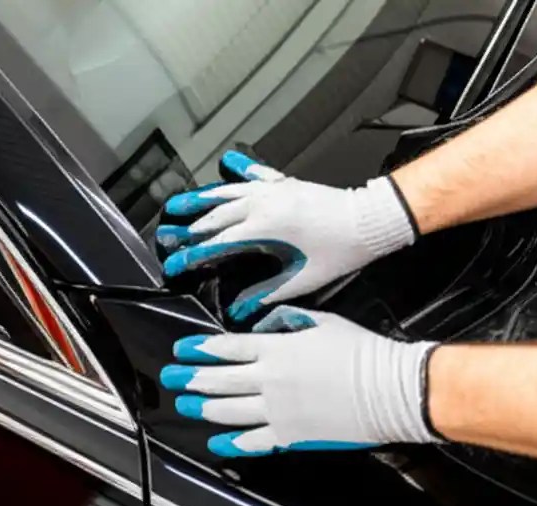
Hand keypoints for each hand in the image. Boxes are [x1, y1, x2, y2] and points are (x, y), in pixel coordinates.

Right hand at [156, 151, 417, 321]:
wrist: (371, 220)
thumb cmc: (341, 250)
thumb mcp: (303, 279)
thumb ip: (267, 293)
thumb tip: (239, 309)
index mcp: (264, 229)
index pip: (216, 243)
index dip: (191, 255)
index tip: (174, 265)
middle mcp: (262, 204)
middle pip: (214, 217)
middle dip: (186, 228)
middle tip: (165, 237)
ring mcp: (272, 189)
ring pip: (226, 192)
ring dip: (200, 199)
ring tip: (177, 204)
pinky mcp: (284, 182)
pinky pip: (253, 173)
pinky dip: (238, 170)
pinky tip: (226, 164)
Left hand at [159, 306, 440, 457]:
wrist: (391, 389)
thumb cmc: (363, 353)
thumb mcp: (324, 321)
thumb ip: (289, 320)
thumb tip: (267, 324)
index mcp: (277, 349)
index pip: (226, 347)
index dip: (199, 348)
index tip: (182, 349)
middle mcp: (270, 380)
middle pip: (218, 379)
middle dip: (189, 378)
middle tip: (171, 377)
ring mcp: (277, 411)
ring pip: (227, 410)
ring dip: (201, 408)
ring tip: (183, 405)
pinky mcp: (290, 435)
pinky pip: (252, 441)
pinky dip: (231, 442)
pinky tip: (216, 442)